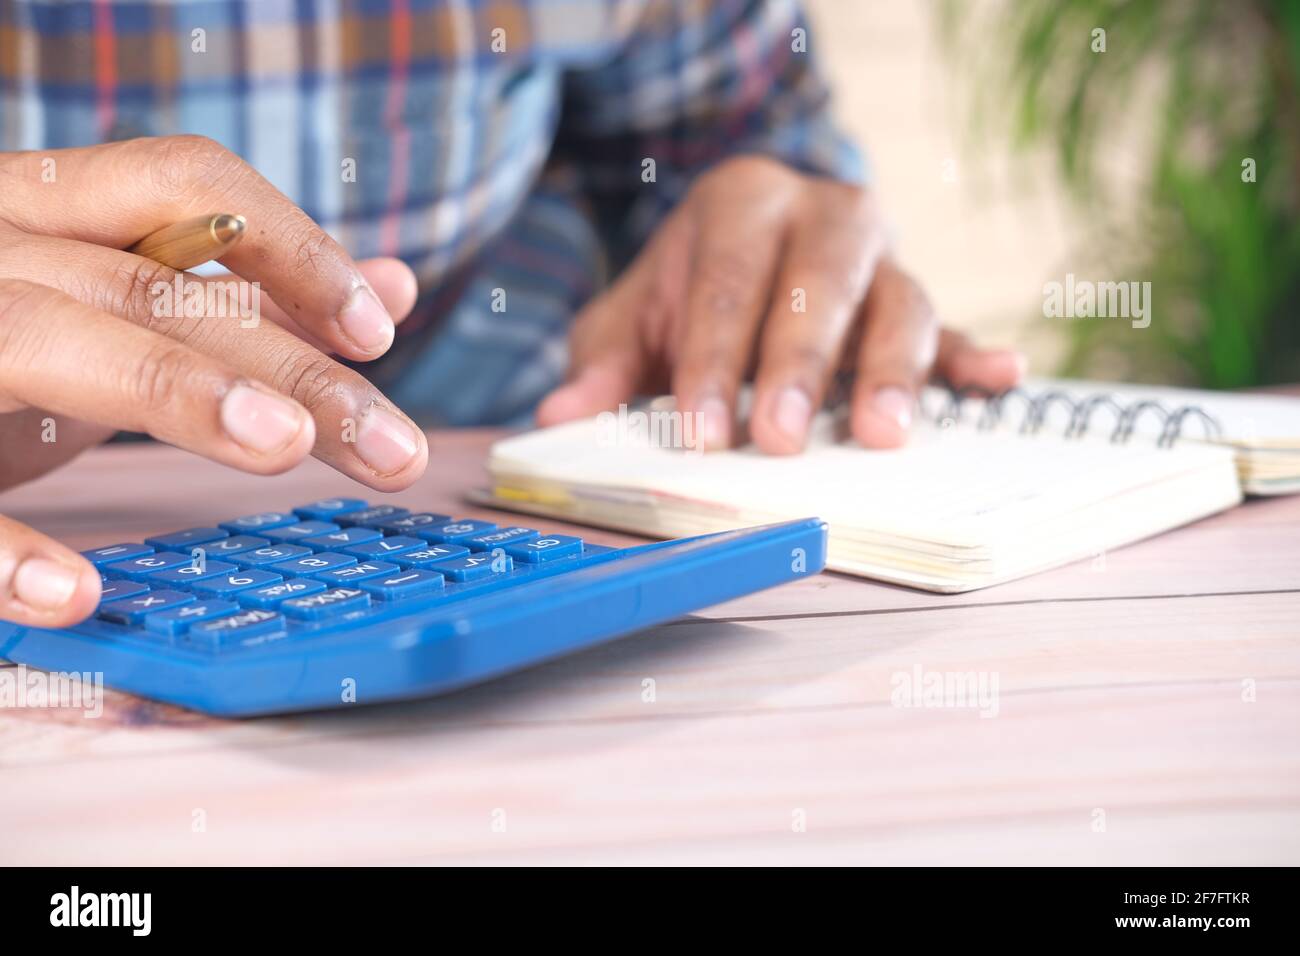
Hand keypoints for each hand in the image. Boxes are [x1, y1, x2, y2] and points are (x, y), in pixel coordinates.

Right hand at [0, 136, 426, 626]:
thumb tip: (391, 288)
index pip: (188, 186)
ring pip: (48, 337)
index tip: (378, 333)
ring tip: (283, 448)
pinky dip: (0, 546)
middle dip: (290, 366)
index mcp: (52, 209)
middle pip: (156, 287)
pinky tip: (75, 594)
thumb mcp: (118, 305)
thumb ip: (247, 296)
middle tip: (394, 449)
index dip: (292, 246)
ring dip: (173, 390)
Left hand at [537, 155, 1024, 450]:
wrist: (746, 243)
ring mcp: (881, 257)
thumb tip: (560, 419)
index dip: (715, 359)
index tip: (703, 432)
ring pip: (900, 300)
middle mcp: (822, 214)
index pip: (730, 282)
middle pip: (822, 282)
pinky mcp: (915, 299)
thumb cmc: (687, 289)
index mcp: (741, 202)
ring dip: (892, 368)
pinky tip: (1001, 379)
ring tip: (883, 433)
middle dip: (799, 363)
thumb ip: (600, 364)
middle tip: (780, 439)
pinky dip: (975, 357)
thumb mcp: (630, 318)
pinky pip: (954, 328)